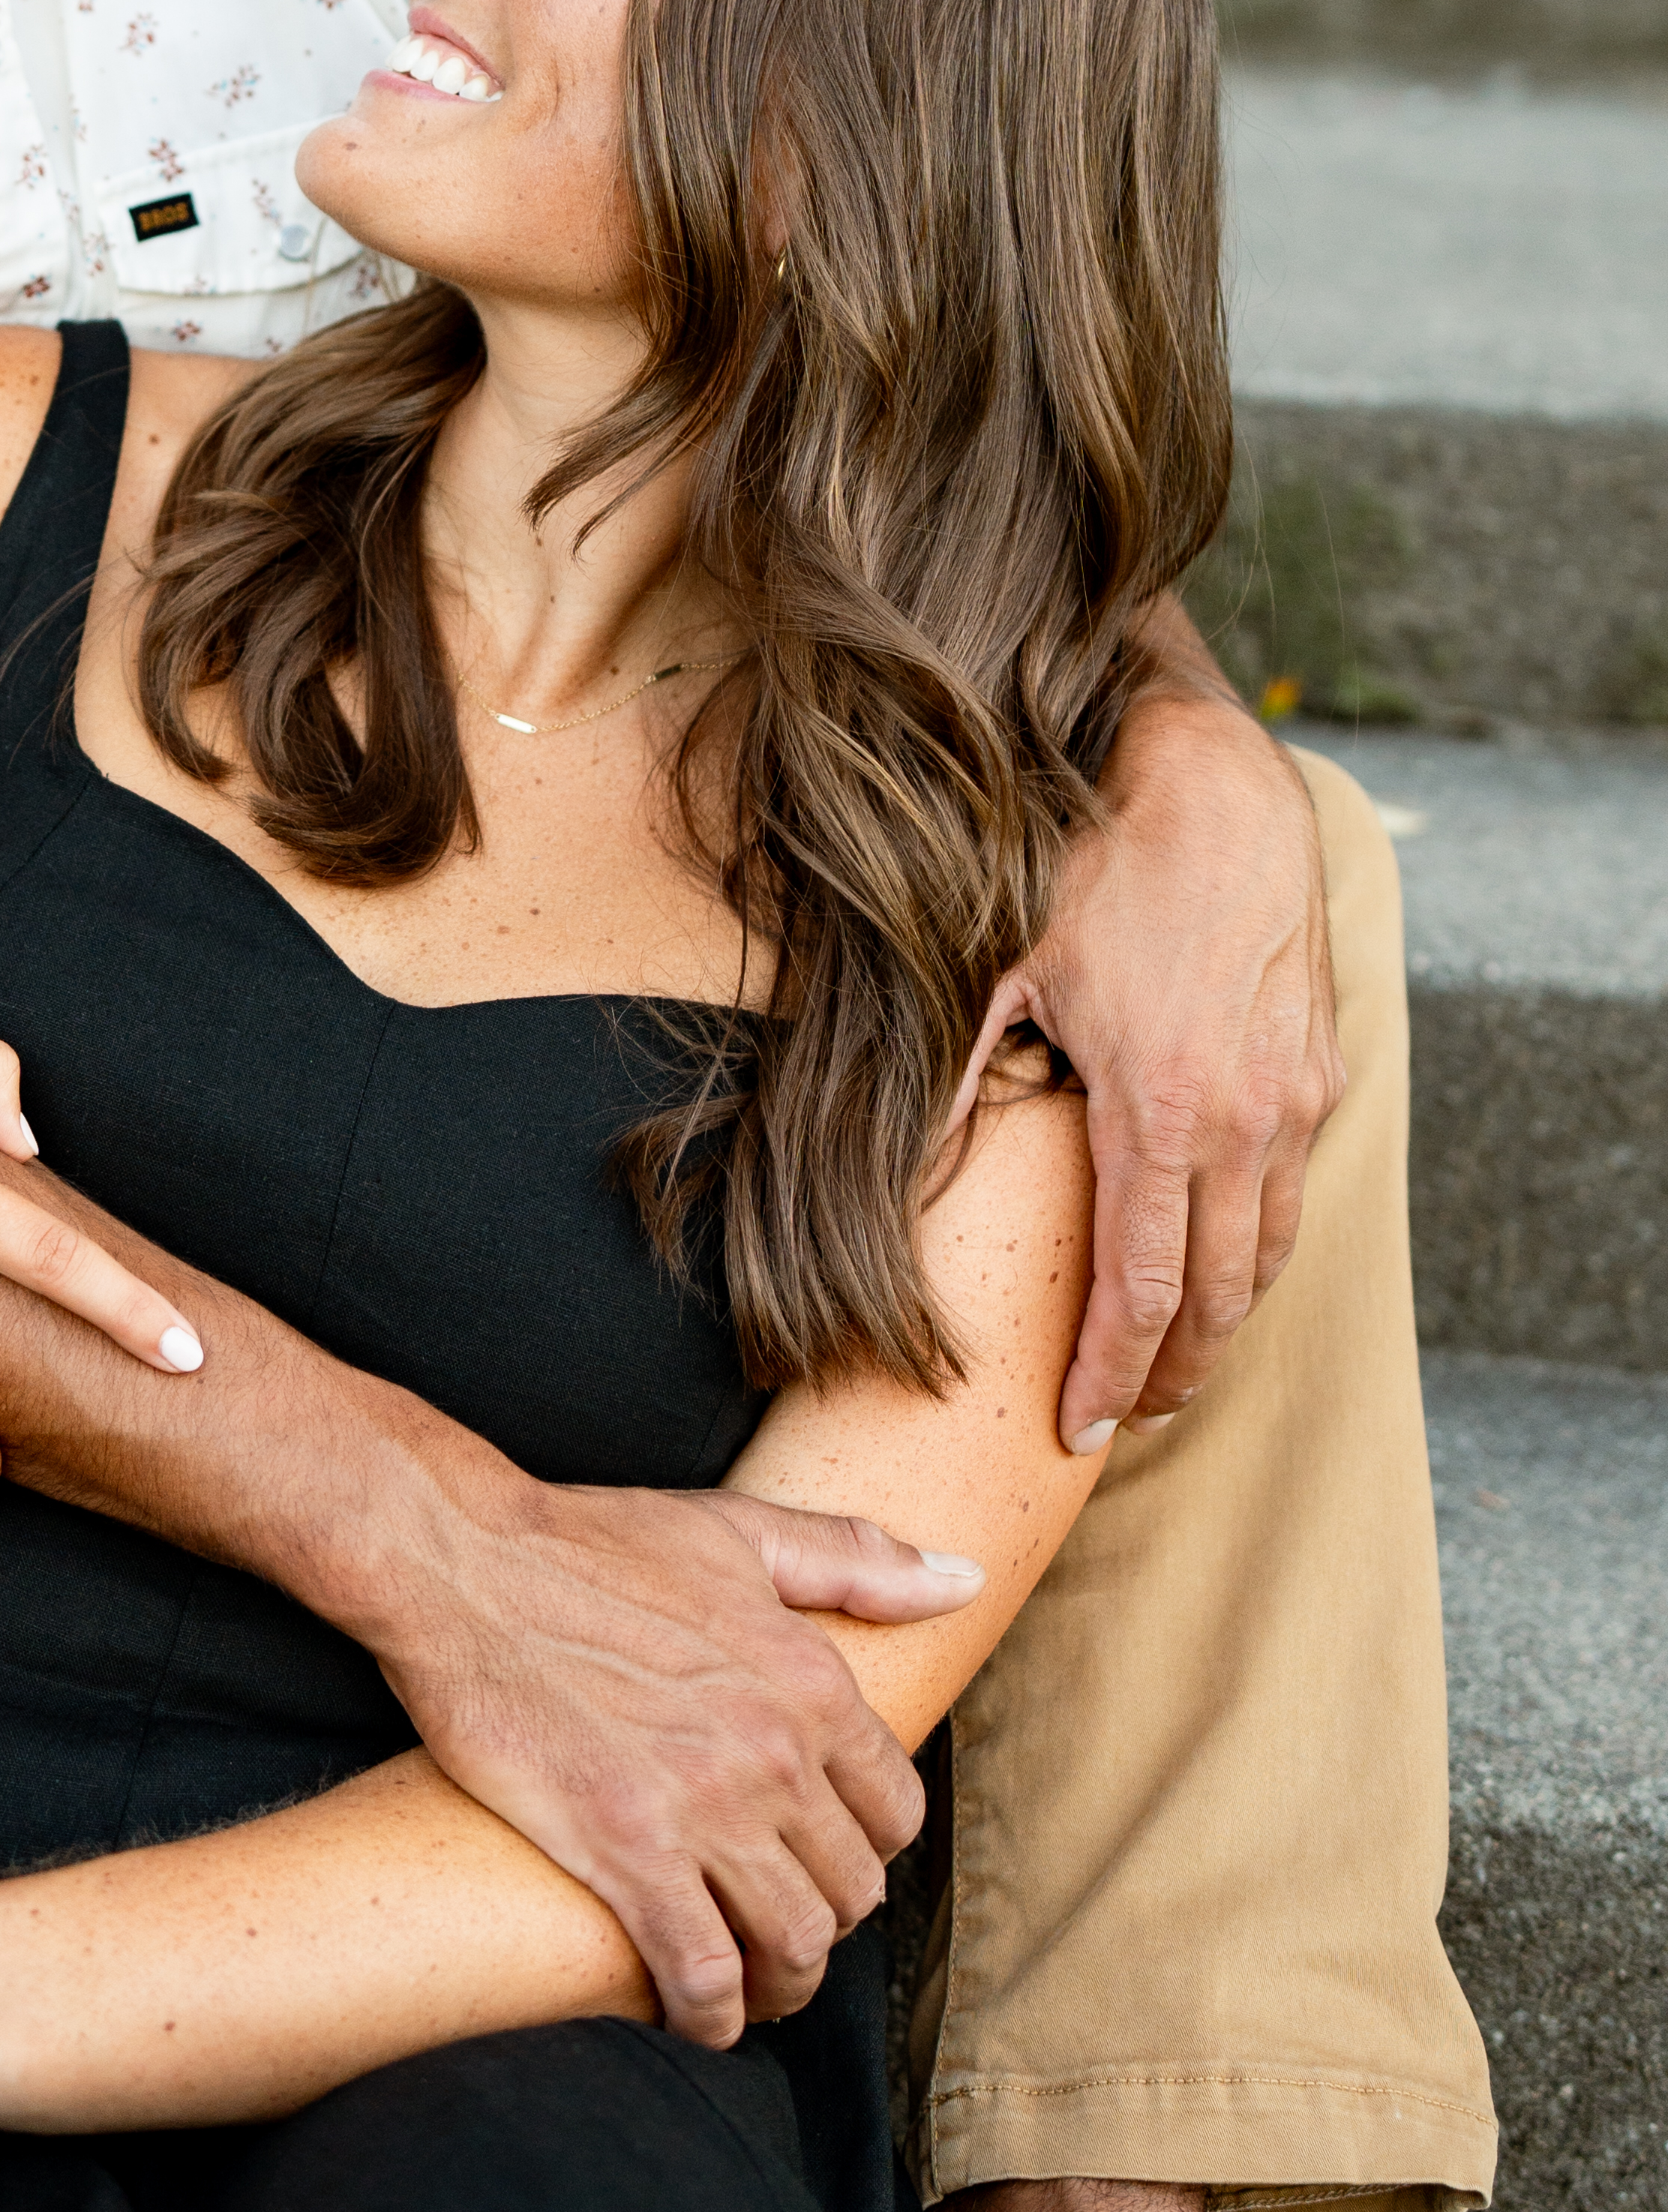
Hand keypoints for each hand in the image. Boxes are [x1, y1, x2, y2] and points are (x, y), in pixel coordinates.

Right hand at [359, 1469, 972, 2046]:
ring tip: (748, 1986)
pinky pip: (704, 1974)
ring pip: (794, 1944)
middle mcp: (774, 1752)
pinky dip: (710, 2016)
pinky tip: (693, 2015)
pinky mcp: (627, 1852)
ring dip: (780, 1984)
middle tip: (775, 1925)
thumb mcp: (735, 1531)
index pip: (894, 1813)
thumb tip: (963, 1580)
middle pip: (850, 1890)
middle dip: (822, 1921)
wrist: (459, 1562)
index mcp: (809, 1679)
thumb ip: (855, 1560)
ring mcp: (704, 1808)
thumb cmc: (586, 1542)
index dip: (864, 1851)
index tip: (819, 1859)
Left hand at [968, 689, 1338, 1452]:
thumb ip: (954, 1077)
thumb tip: (889, 1172)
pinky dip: (1260, 1246)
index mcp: (1161, 1109)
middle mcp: (1246, 1118)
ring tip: (1176, 1361)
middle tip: (1131, 1417)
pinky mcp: (1322, 1066)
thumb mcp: (998, 966)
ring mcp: (1296, 1094)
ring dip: (1224, 1318)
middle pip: (1217, 1293)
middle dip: (1174, 1370)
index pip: (1140, 1285)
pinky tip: (1219, 1260)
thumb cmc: (1093, 866)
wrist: (1213, 784)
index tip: (1081, 1428)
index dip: (1113, 1371)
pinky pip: (1295, 1189)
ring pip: (1269, 1251)